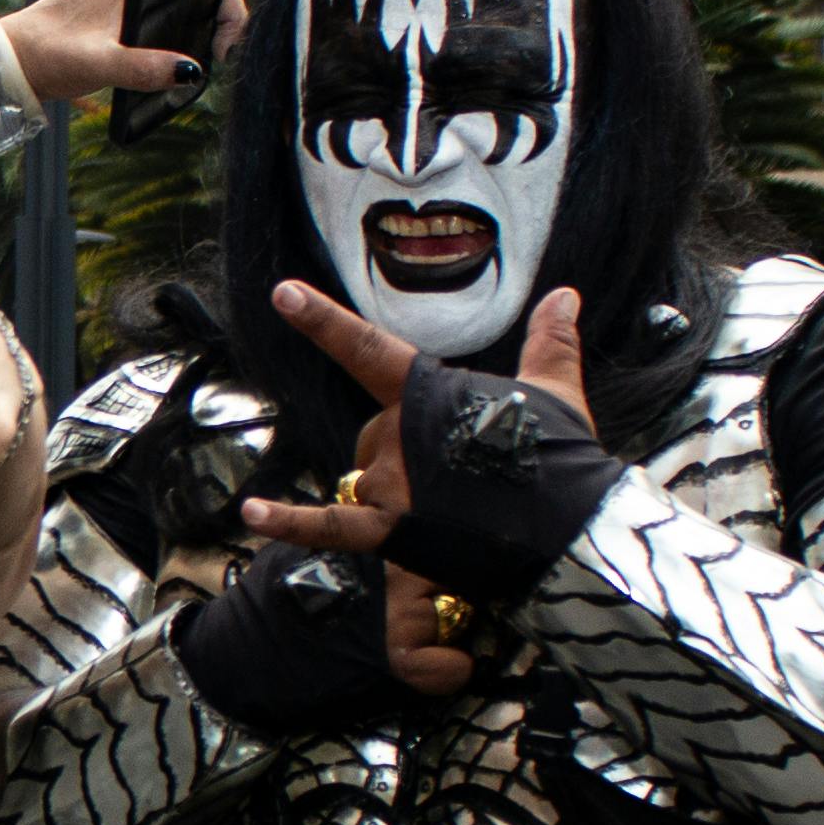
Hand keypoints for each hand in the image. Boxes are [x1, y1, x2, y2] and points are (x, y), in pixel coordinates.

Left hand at [0, 0, 265, 107]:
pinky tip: (200, 39)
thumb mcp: (97, 64)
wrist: (13, 60)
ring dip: (214, 6)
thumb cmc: (49, 55)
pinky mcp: (121, 3)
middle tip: (228, 45)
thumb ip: (142, 69)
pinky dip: (194, 8)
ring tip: (219, 48)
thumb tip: (191, 71)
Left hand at [237, 283, 592, 695]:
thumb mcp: (556, 393)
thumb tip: (565, 296)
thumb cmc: (564, 458)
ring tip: (452, 513)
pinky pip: (329, 526)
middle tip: (463, 478)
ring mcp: (390, 482)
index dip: (323, 320)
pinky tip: (251, 515)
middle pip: (375, 434)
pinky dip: (289, 522)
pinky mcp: (391, 530)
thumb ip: (549, 344)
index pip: (367, 347)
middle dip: (406, 453)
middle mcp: (397, 433)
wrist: (572, 529)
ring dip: (392, 491)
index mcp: (429, 394)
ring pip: (365, 479)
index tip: (283, 294)